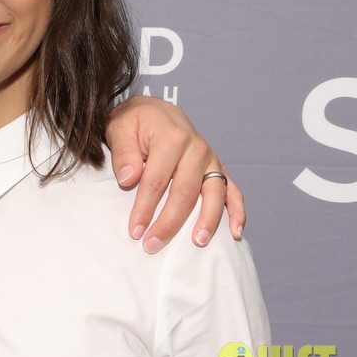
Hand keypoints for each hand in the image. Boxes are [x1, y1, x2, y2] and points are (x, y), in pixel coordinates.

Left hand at [106, 96, 244, 252]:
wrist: (153, 111)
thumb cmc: (134, 122)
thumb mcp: (119, 129)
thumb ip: (123, 153)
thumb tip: (128, 179)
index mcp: (171, 137)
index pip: (156, 180)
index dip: (144, 208)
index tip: (134, 231)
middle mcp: (197, 148)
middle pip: (185, 192)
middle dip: (169, 223)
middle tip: (152, 245)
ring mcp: (211, 159)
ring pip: (214, 194)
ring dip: (207, 221)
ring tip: (197, 243)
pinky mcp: (218, 168)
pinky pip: (232, 191)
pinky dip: (237, 211)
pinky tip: (235, 232)